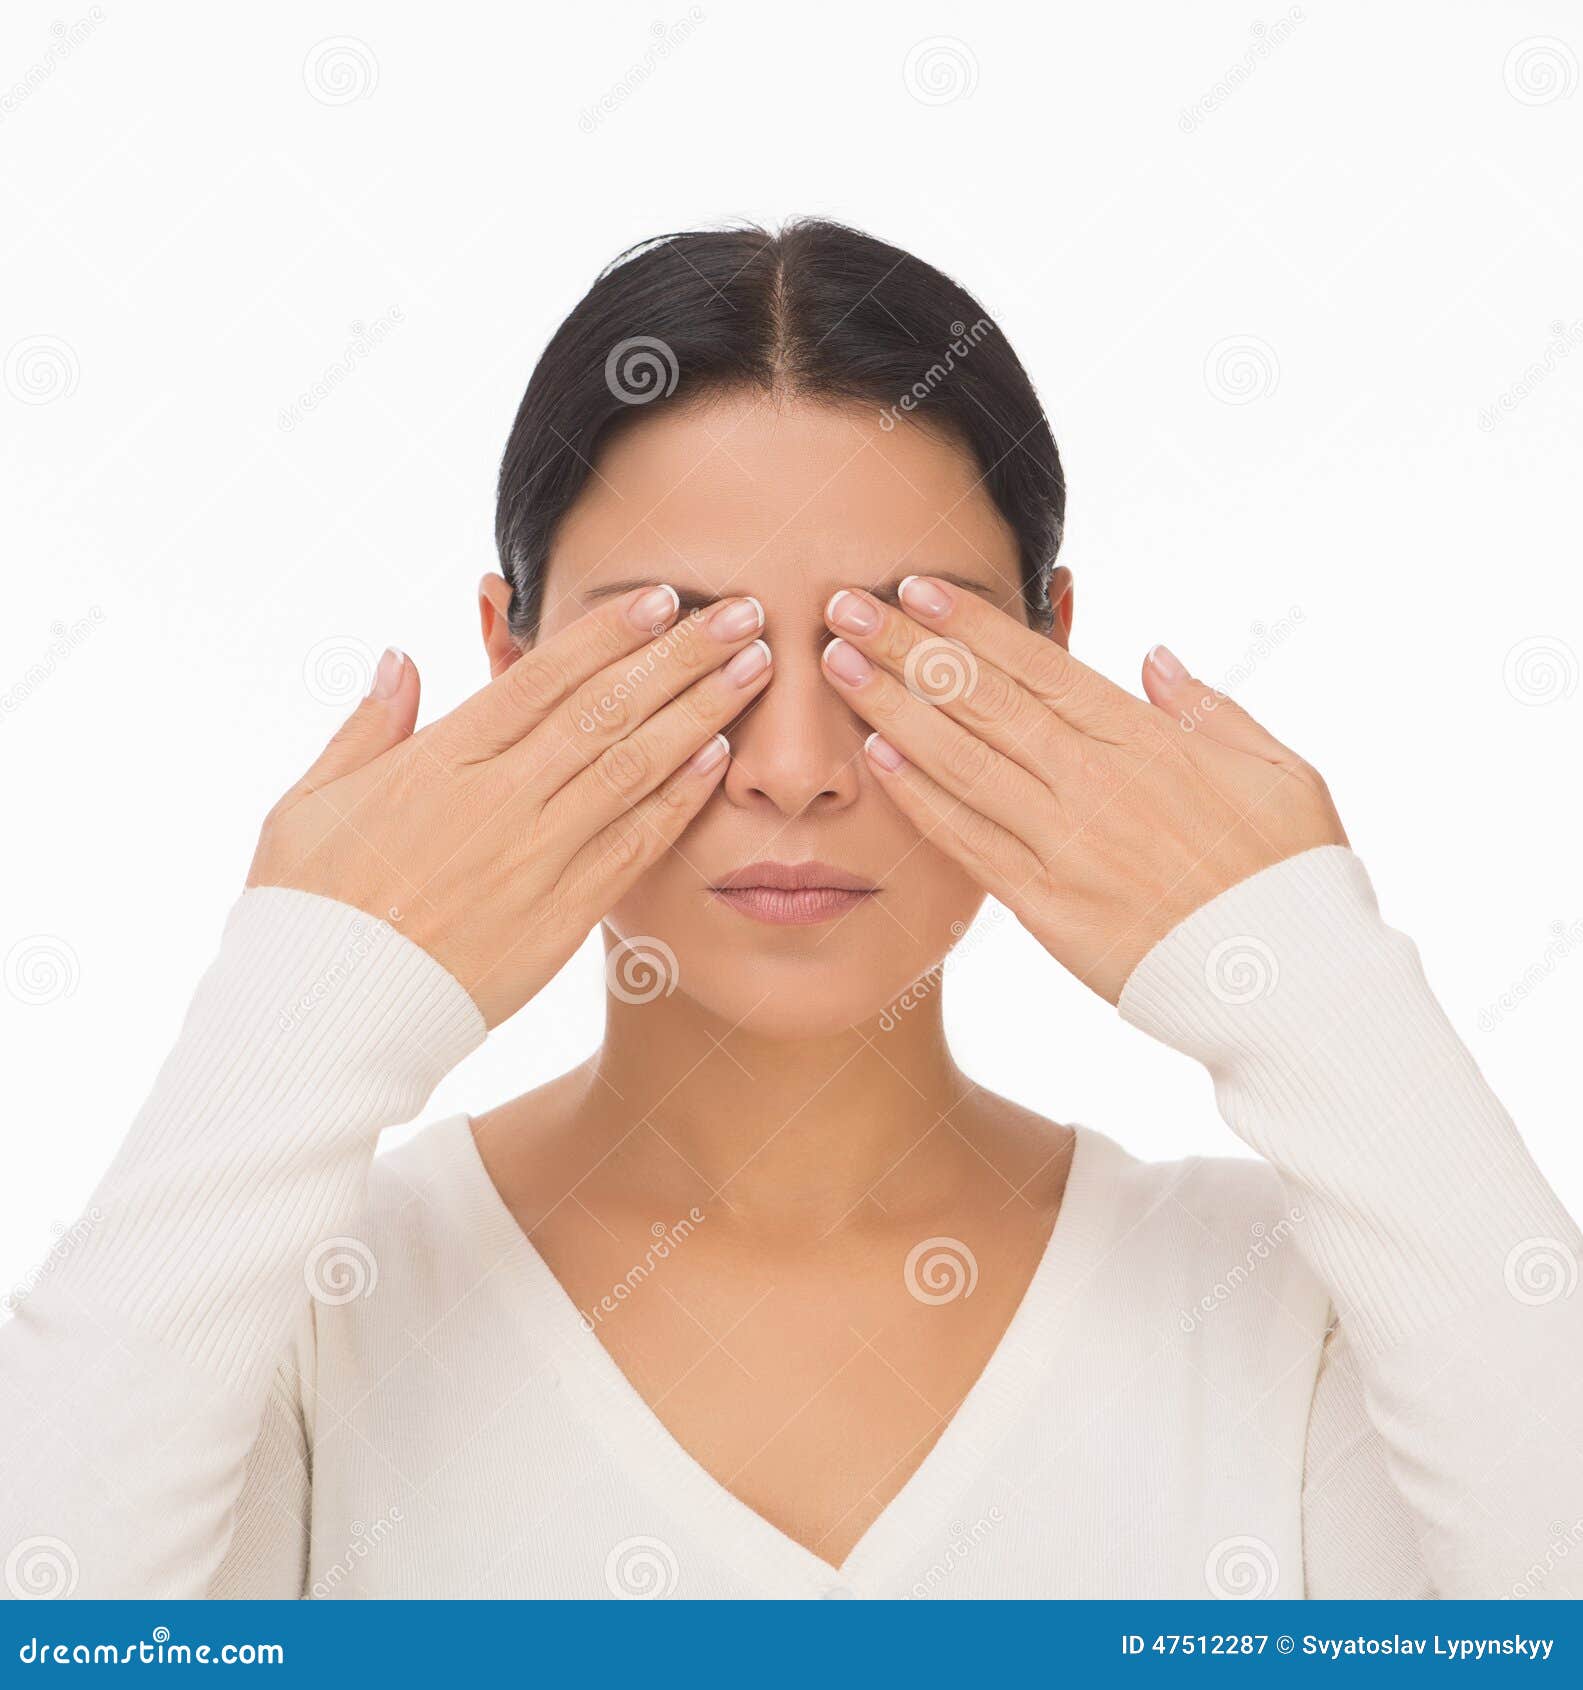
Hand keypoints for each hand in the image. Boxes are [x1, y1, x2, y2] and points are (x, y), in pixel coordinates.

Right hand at [249, 587, 772, 1027]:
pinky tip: (719, 758)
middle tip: (743, 613)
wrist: (325, 1018)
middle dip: (682, 655)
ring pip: (634, 768)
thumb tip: (401, 658)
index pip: (541, 679)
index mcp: (438, 763)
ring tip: (755, 667)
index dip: (608, 633)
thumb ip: (367, 729)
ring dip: (702, 712)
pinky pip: (634, 846)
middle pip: (607, 710)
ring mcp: (535, 860)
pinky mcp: (561, 917)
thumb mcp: (309, 805)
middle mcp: (498, 801)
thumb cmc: (306, 909)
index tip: (661, 597)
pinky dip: (679, 799)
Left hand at [820, 578, 1346, 1003]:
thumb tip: (1151, 657)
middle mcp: (1099, 784)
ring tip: (838, 667)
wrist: (1298, 989)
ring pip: (963, 762)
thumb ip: (1210, 710)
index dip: (972, 624)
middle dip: (907, 649)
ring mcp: (1069, 846)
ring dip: (893, 709)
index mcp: (1151, 742)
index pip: (1042, 665)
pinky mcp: (1049, 909)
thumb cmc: (1296, 879)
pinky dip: (921, 798)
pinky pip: (970, 842)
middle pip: (984, 701)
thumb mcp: (1281, 773)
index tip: (916, 588)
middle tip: (843, 607)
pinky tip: (876, 759)